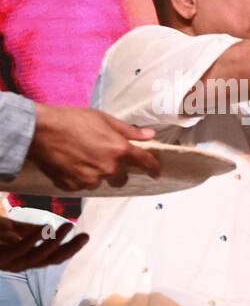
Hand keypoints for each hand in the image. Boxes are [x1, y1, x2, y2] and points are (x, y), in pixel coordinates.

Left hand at [0, 216, 86, 271]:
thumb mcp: (10, 228)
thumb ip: (27, 230)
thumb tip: (49, 229)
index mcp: (25, 259)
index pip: (54, 257)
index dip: (70, 248)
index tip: (85, 236)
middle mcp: (21, 264)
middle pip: (52, 260)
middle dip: (70, 248)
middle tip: (86, 236)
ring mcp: (11, 263)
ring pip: (39, 257)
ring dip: (56, 242)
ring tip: (69, 226)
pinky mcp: (2, 257)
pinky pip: (22, 249)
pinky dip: (35, 239)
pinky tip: (47, 227)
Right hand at [28, 103, 159, 191]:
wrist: (38, 130)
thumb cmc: (71, 120)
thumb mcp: (103, 119)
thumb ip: (128, 131)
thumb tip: (150, 135)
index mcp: (120, 151)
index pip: (145, 163)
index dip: (153, 168)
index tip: (156, 172)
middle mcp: (109, 169)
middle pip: (121, 177)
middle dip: (116, 170)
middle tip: (101, 156)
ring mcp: (90, 180)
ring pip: (100, 181)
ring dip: (95, 173)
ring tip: (81, 157)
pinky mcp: (73, 186)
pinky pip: (81, 185)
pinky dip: (78, 177)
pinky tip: (69, 164)